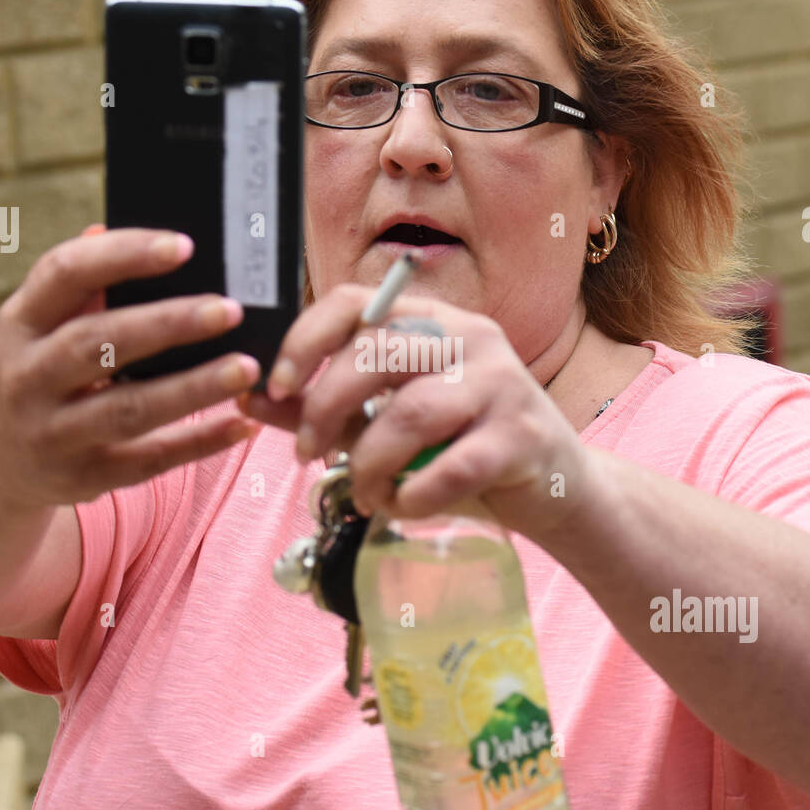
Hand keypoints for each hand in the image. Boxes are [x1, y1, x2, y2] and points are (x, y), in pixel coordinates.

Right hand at [0, 223, 261, 509]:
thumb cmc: (45, 369)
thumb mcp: (44, 324)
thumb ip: (85, 283)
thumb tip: (126, 231)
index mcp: (18, 323)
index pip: (64, 275)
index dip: (123, 255)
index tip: (184, 245)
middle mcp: (26, 378)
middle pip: (98, 344)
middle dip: (168, 324)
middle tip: (230, 309)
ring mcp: (52, 434)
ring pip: (129, 409)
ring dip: (193, 387)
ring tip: (248, 367)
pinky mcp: (82, 478)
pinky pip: (149, 461)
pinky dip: (199, 442)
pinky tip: (244, 422)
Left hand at [237, 282, 593, 547]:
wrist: (560, 488)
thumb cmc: (465, 447)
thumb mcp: (390, 421)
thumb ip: (325, 408)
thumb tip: (248, 397)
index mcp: (434, 320)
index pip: (355, 303)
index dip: (304, 340)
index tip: (277, 386)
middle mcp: (471, 338)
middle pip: (376, 356)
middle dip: (325, 411)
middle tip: (307, 454)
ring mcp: (503, 384)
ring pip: (410, 414)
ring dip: (368, 464)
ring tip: (364, 494)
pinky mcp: (524, 437)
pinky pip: (451, 468)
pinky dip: (413, 497)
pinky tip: (405, 507)